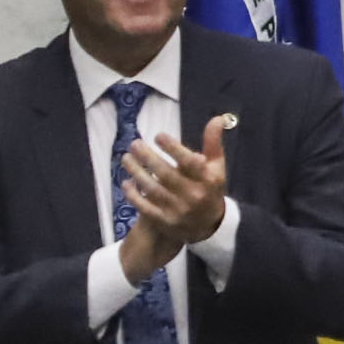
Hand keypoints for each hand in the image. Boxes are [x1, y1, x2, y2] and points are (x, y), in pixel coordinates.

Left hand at [116, 114, 233, 279]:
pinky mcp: (165, 221)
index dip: (173, 148)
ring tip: (126, 158)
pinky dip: (133, 194)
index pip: (190, 162)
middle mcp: (194, 195)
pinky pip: (144, 207)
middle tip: (135, 143)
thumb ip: (214, 143)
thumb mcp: (217, 166)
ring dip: (136, 172)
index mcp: (209, 180)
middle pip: (166, 174)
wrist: (208, 225)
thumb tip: (217, 118)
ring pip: (152, 189)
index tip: (159, 136)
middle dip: (148, 157)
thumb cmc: (209, 188)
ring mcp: (178, 210)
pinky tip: (126, 182)